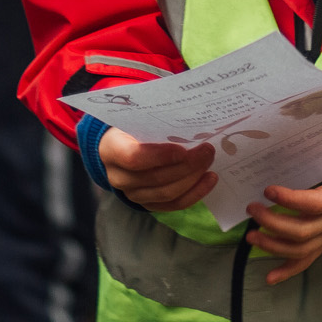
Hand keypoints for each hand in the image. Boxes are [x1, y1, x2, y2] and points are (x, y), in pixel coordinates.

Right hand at [99, 129, 216, 212]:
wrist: (119, 146)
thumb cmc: (132, 127)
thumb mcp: (136, 118)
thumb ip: (155, 120)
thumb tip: (189, 116)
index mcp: (112, 151)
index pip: (134, 158)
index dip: (160, 156)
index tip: (183, 149)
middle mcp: (119, 177)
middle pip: (156, 178)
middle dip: (186, 165)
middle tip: (207, 150)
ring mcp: (133, 194)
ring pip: (167, 193)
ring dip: (193, 178)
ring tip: (209, 161)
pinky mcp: (148, 204)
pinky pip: (174, 204)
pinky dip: (195, 193)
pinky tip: (210, 179)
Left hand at [249, 159, 321, 284]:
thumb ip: (320, 152)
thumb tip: (286, 145)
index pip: (315, 203)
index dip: (290, 199)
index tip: (268, 190)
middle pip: (304, 231)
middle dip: (273, 223)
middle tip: (252, 209)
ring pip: (302, 250)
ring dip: (273, 246)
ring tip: (251, 236)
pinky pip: (308, 260)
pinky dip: (288, 271)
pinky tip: (269, 278)